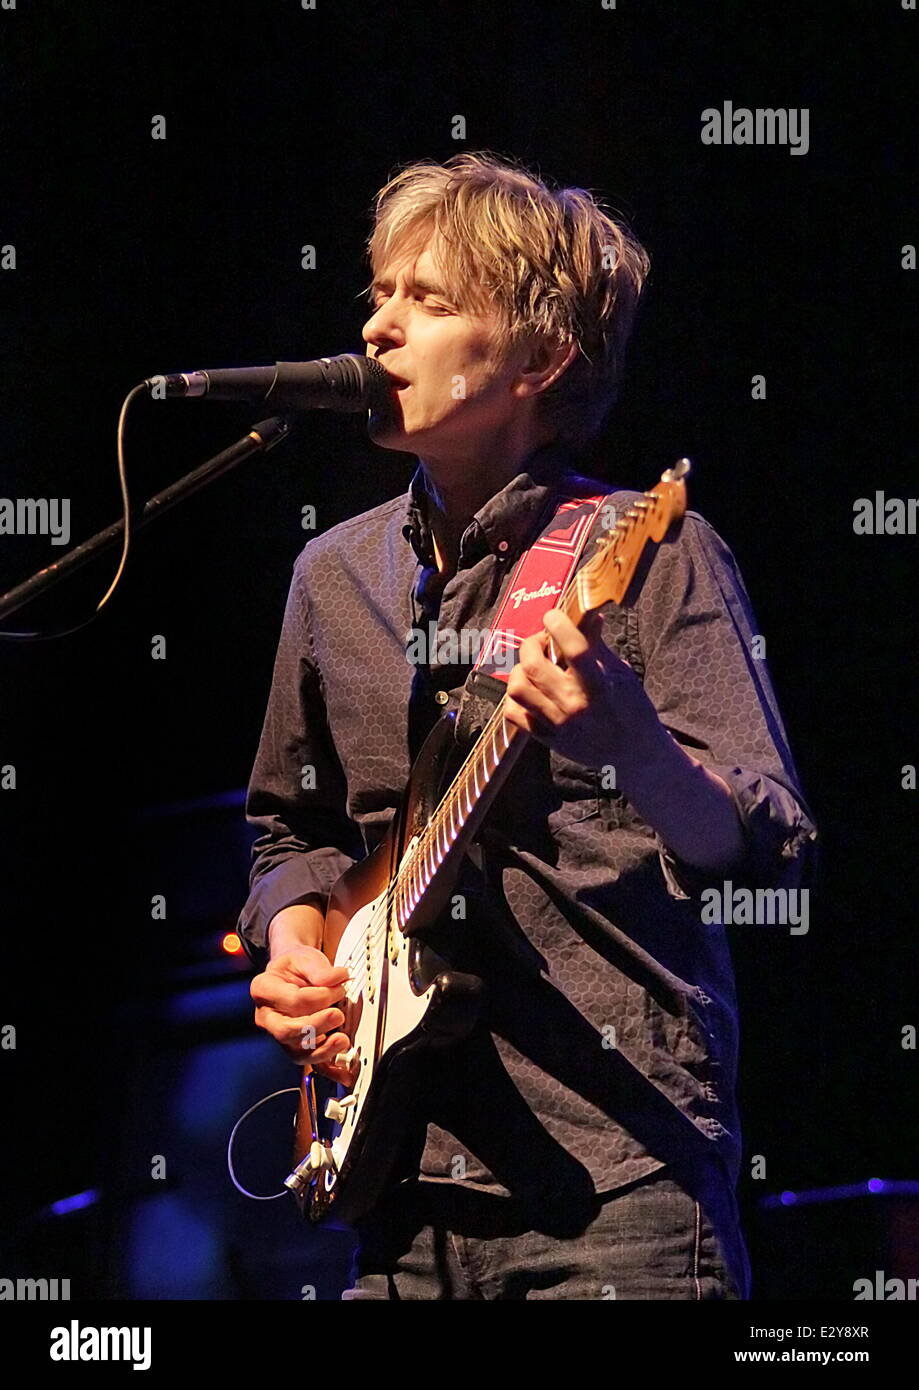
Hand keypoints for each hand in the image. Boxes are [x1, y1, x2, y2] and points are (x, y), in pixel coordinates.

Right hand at [250, 945, 355, 1084]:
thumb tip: (337, 978)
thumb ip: (319, 968)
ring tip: (342, 1039)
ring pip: (296, 1051)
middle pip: (285, 1031)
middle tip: (337, 1014)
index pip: (292, 1000)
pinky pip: (310, 1063)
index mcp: (263, 989)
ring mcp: (280, 1035)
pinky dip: (328, 1067)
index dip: (319, 996)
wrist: (294, 974)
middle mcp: (267, 1017)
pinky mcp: (296, 1048)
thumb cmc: (296, 967)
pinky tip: (343, 1071)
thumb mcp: (305, 958)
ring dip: (322, 1049)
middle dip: (314, 1026)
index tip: (339, 987)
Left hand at [503, 607, 661, 772]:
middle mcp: (575, 707)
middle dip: (532, 644)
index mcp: (600, 688)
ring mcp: (558, 725)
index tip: (554, 616)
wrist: (634, 754)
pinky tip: (529, 689)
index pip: (574, 650)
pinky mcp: (547, 739)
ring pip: (517, 688)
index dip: (559, 626)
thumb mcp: (622, 675)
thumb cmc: (633, 710)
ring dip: (520, 669)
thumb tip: (588, 616)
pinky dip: (515, 697)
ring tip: (533, 666)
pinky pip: (514, 714)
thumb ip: (599, 647)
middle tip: (542, 641)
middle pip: (533, 666)